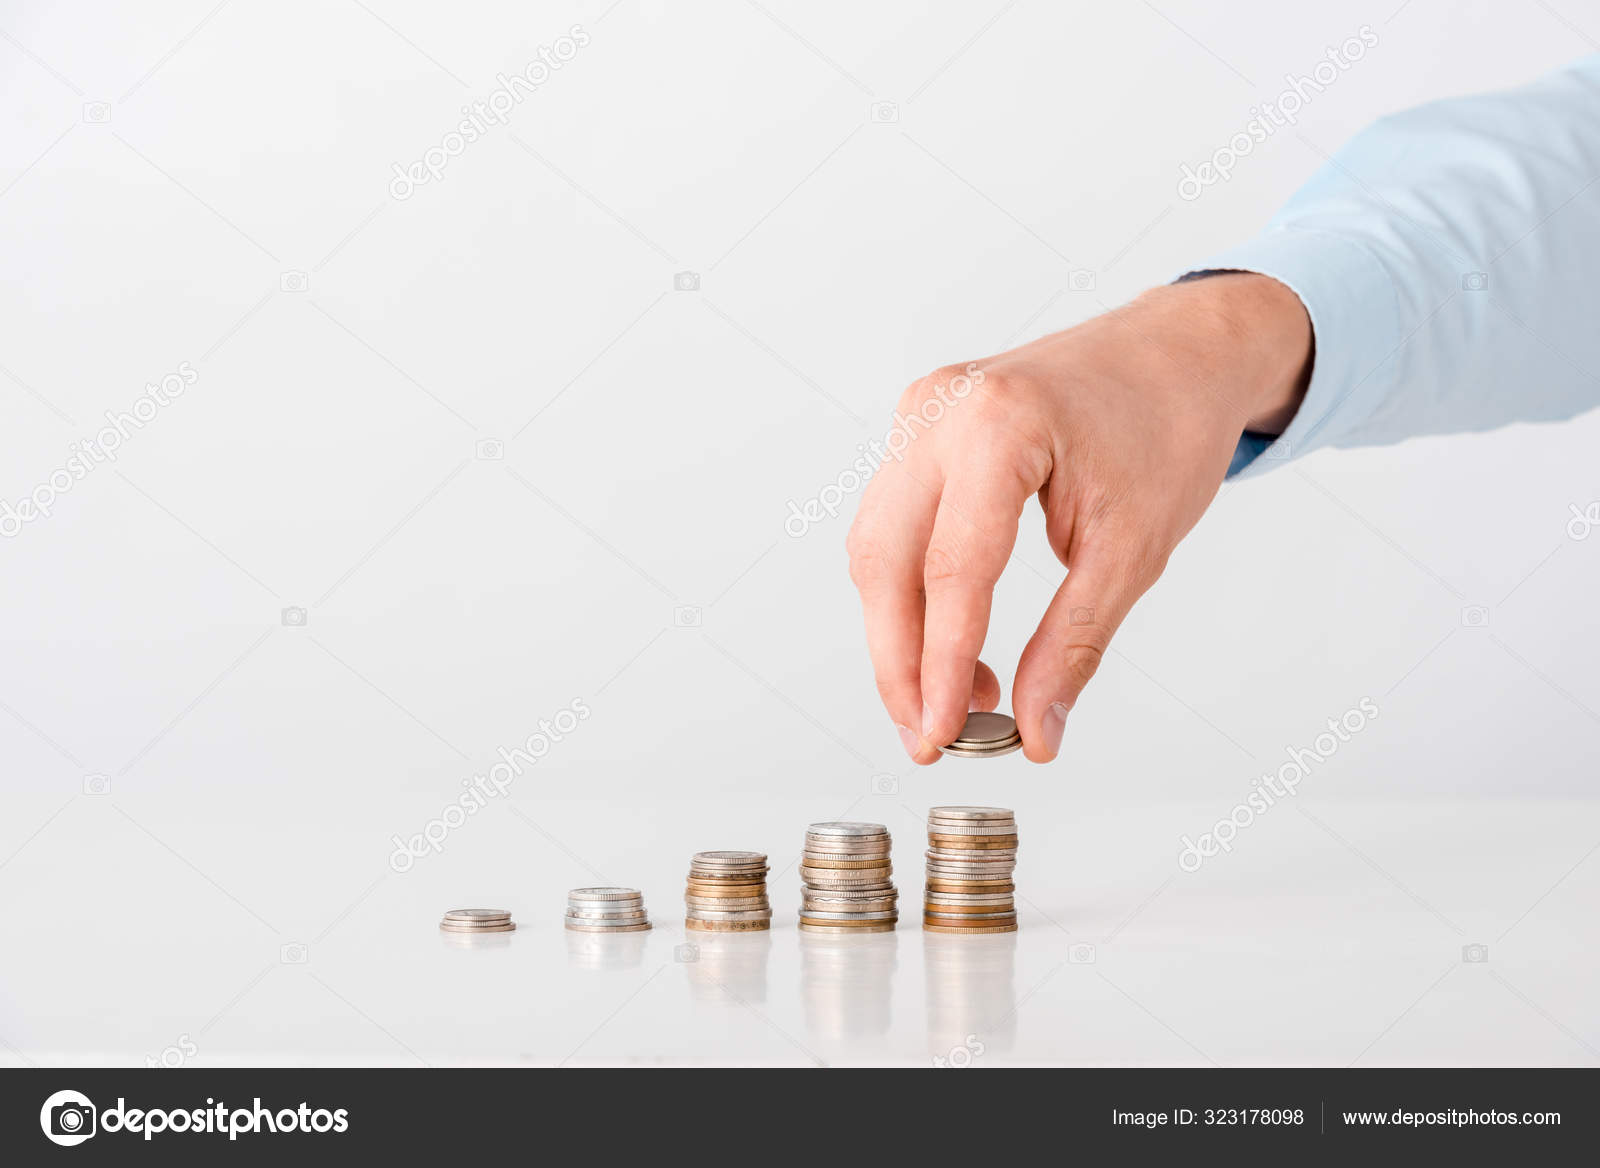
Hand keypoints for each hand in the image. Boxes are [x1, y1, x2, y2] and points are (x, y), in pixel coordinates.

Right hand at [846, 273, 1311, 762]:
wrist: (1178, 352)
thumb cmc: (1167, 427)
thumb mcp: (1133, 549)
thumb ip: (1074, 644)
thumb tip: (1035, 729)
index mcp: (1000, 425)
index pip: (952, 570)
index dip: (941, 665)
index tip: (945, 734)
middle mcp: (941, 409)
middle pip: (887, 562)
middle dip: (900, 662)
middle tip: (929, 737)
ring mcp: (921, 412)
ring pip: (876, 546)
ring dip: (899, 632)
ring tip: (950, 697)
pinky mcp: (919, 426)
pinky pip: (890, 521)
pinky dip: (908, 589)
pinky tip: (945, 639)